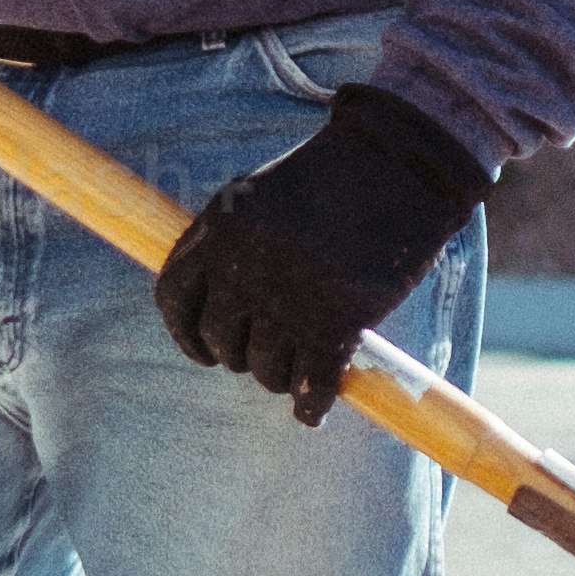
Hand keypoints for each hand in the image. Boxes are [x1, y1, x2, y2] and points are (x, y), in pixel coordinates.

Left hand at [154, 83, 493, 426]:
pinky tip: (313, 411)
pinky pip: (312, 386)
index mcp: (218, 231)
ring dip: (280, 378)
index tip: (203, 350)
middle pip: (221, 342)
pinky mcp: (337, 322)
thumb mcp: (258, 196)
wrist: (400, 163)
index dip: (185, 334)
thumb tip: (206, 302)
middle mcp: (244, 269)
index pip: (174, 300)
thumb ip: (225, 244)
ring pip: (266, 370)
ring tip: (299, 369)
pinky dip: (311, 406)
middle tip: (266, 353)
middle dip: (239, 356)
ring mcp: (289, 299)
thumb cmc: (332, 177)